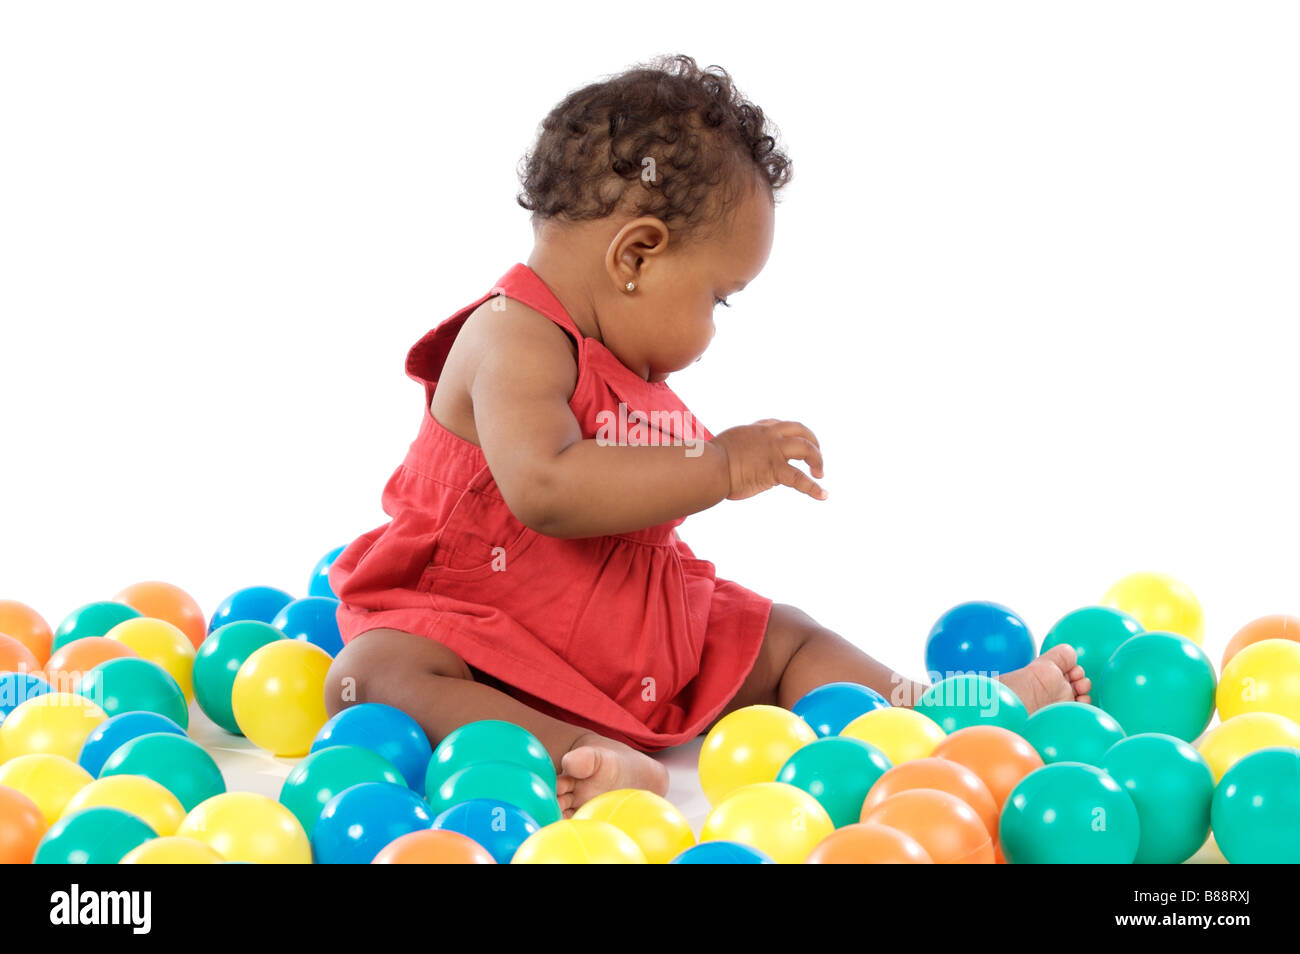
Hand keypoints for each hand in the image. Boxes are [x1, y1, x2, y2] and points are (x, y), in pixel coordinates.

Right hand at [712, 419, 826, 501]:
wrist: (708, 467)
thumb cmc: (709, 462)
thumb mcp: (727, 447)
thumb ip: (740, 449)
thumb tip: (744, 463)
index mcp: (755, 430)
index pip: (780, 425)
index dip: (790, 434)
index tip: (793, 442)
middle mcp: (768, 436)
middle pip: (800, 430)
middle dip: (813, 441)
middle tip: (816, 455)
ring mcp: (773, 451)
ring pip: (806, 449)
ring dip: (817, 460)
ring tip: (820, 473)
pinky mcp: (774, 469)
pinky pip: (799, 478)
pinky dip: (813, 488)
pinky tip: (823, 495)